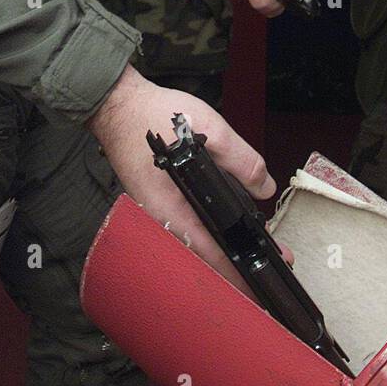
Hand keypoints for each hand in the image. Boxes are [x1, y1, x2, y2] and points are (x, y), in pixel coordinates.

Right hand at [86, 65, 292, 289]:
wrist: (117, 105)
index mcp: (172, 209)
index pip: (211, 256)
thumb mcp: (210, 128)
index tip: (265, 280)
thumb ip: (242, 160)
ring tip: (253, 247)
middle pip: (203, 258)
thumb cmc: (153, 115)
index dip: (241, 273)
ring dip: (223, 252)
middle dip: (238, 267)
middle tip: (269, 263)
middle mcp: (160, 219)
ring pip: (193, 246)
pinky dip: (207, 234)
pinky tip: (224, 227)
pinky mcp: (155, 204)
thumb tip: (265, 187)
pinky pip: (184, 229)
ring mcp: (155, 214)